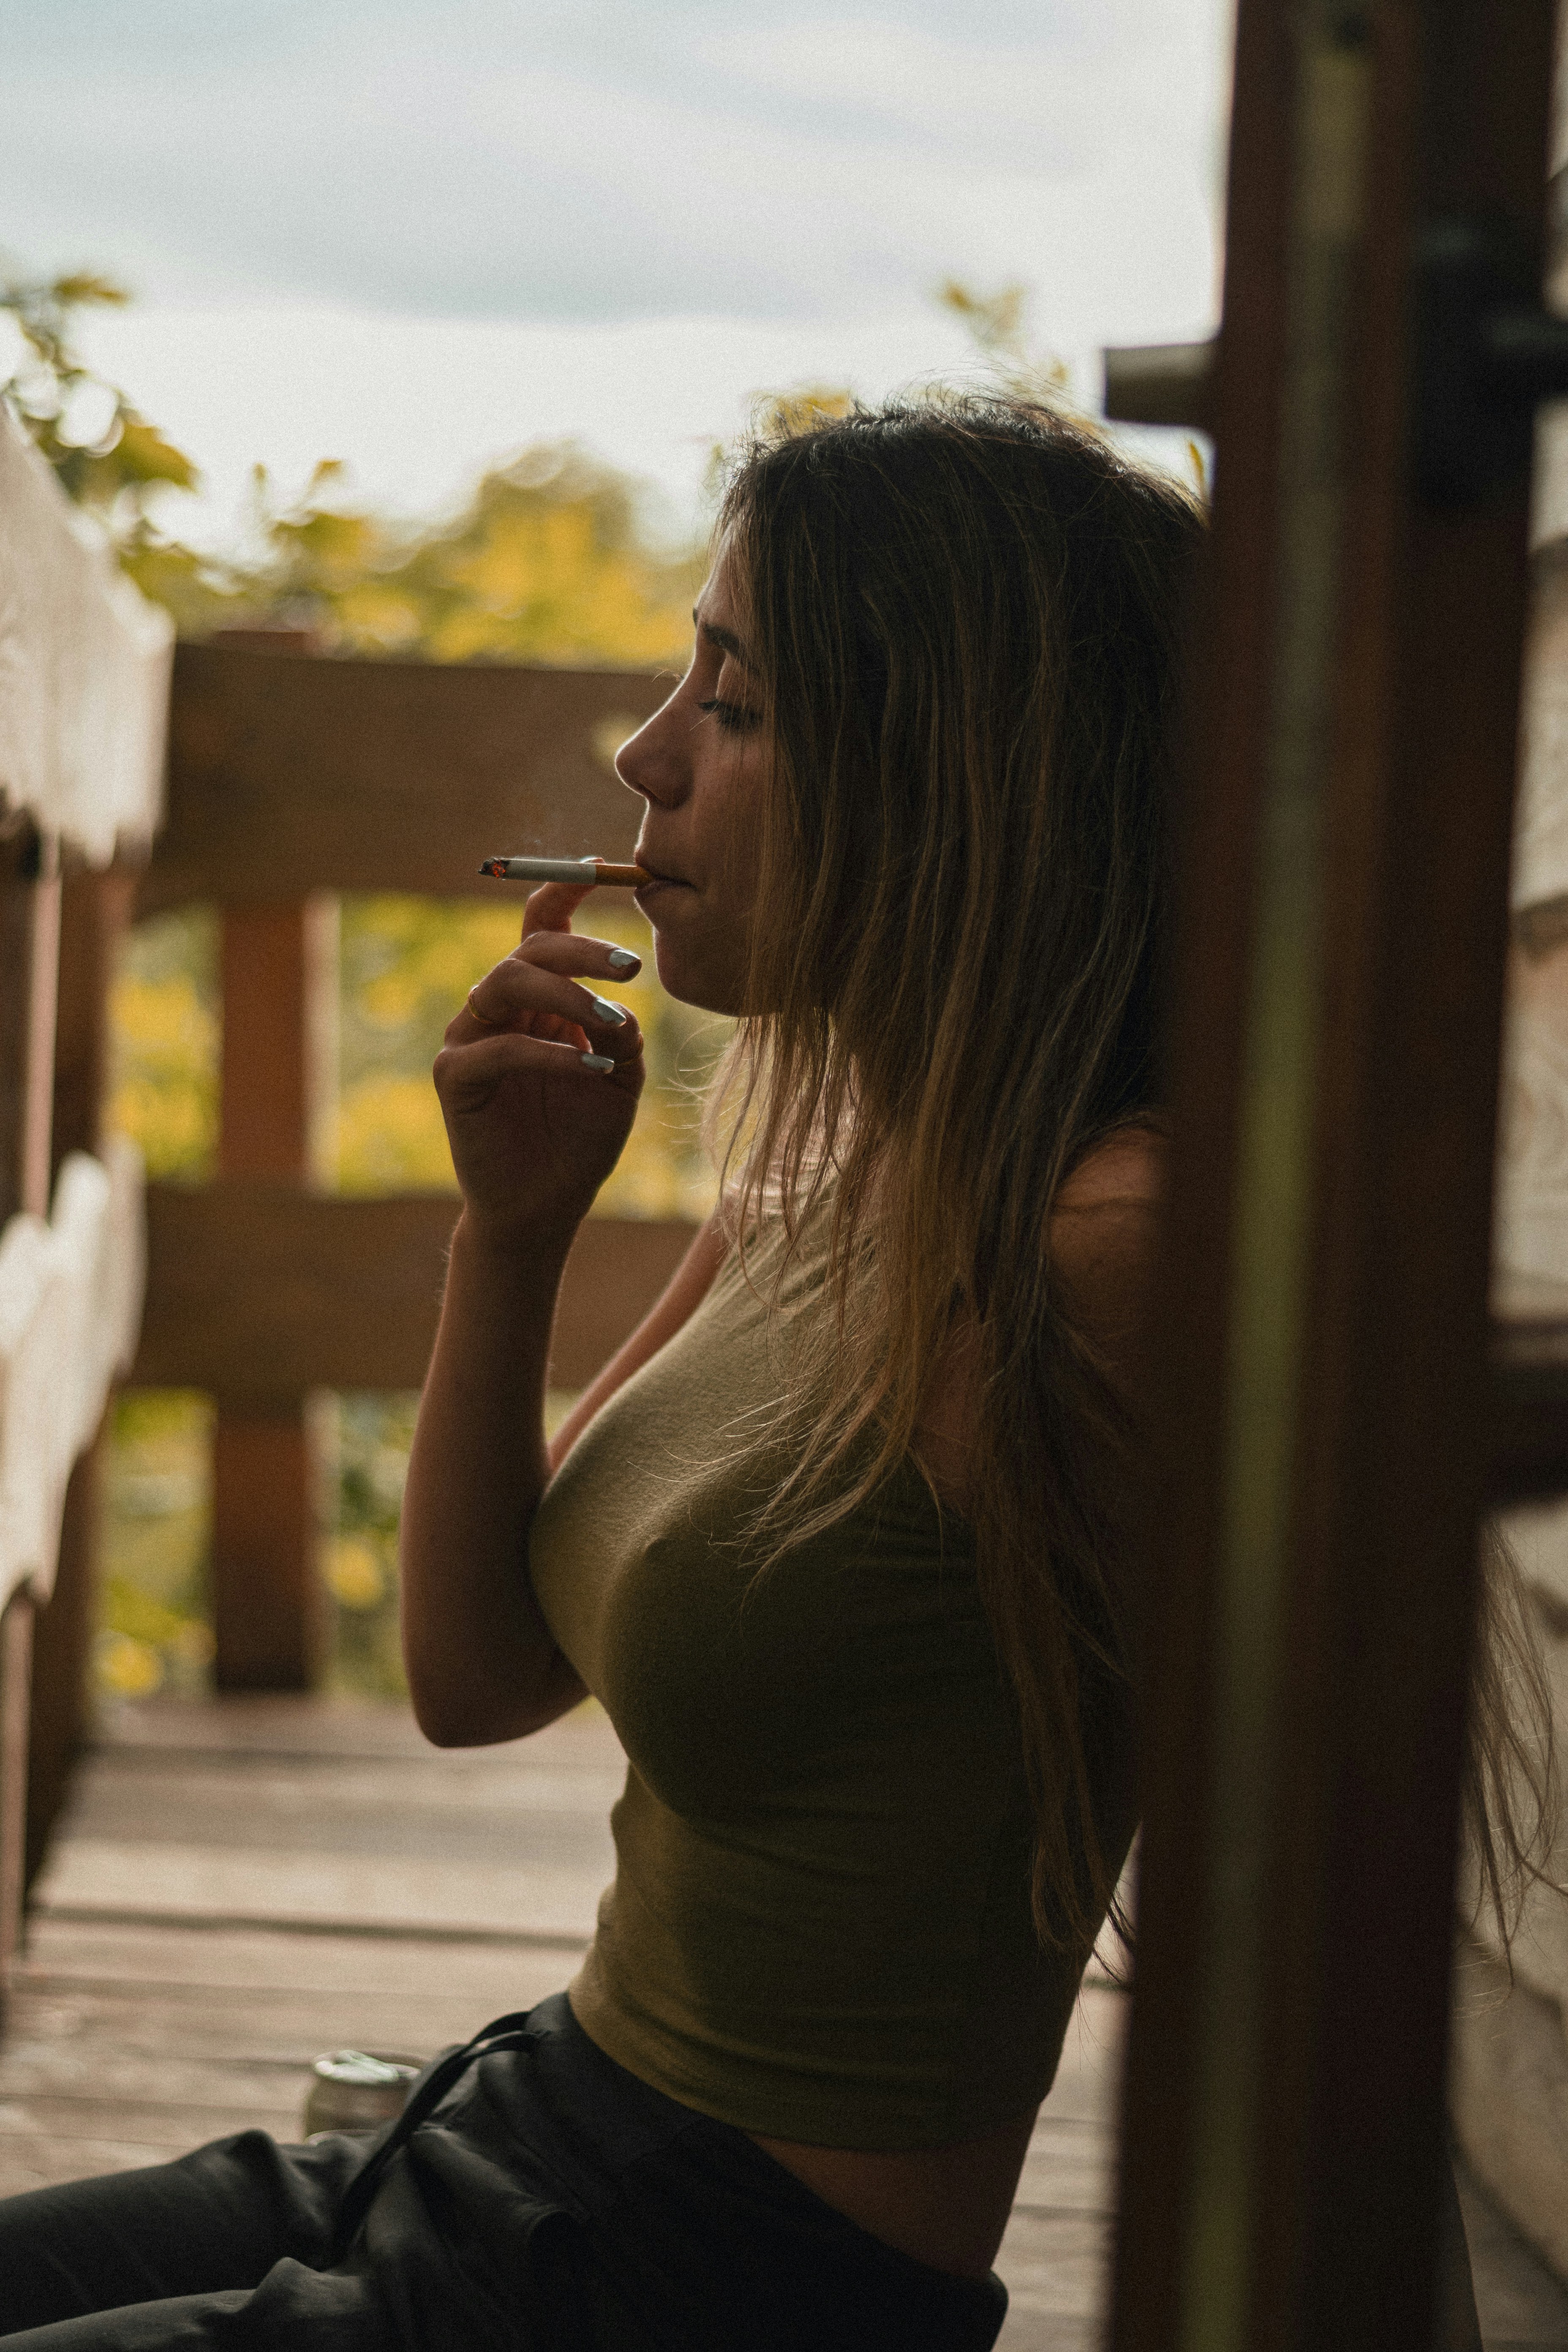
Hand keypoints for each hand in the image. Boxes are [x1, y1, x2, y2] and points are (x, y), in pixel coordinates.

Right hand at [434, 881, 644, 1243]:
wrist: (544, 1209)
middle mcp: (497, 1010)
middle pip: (528, 951)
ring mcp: (469, 1040)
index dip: (562, 894)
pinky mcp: (455, 1078)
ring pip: (504, 984)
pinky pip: (497, 1049)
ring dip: (565, 995)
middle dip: (581, 949)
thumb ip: (621, 1036)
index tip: (600, 869)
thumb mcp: (619, 1081)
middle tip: (631, 965)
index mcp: (535, 1001)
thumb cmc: (579, 1140)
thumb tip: (624, 1007)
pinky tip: (588, 1067)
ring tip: (611, 1022)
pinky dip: (547, 1053)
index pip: (541, 932)